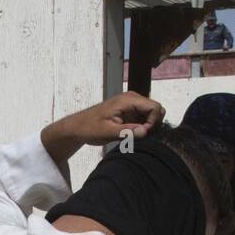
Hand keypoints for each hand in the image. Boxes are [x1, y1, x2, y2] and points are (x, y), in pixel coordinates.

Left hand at [41, 92, 165, 164]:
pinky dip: (142, 128)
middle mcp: (133, 99)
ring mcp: (132, 105)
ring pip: (152, 115)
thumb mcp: (106, 132)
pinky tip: (131, 134)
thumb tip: (145, 131)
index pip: (155, 107)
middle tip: (137, 136)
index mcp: (128, 99)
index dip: (153, 122)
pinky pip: (144, 119)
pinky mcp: (130, 112)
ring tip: (132, 136)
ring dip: (147, 127)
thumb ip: (126, 131)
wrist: (78, 127)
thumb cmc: (89, 128)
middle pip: (157, 110)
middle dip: (152, 124)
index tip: (141, 134)